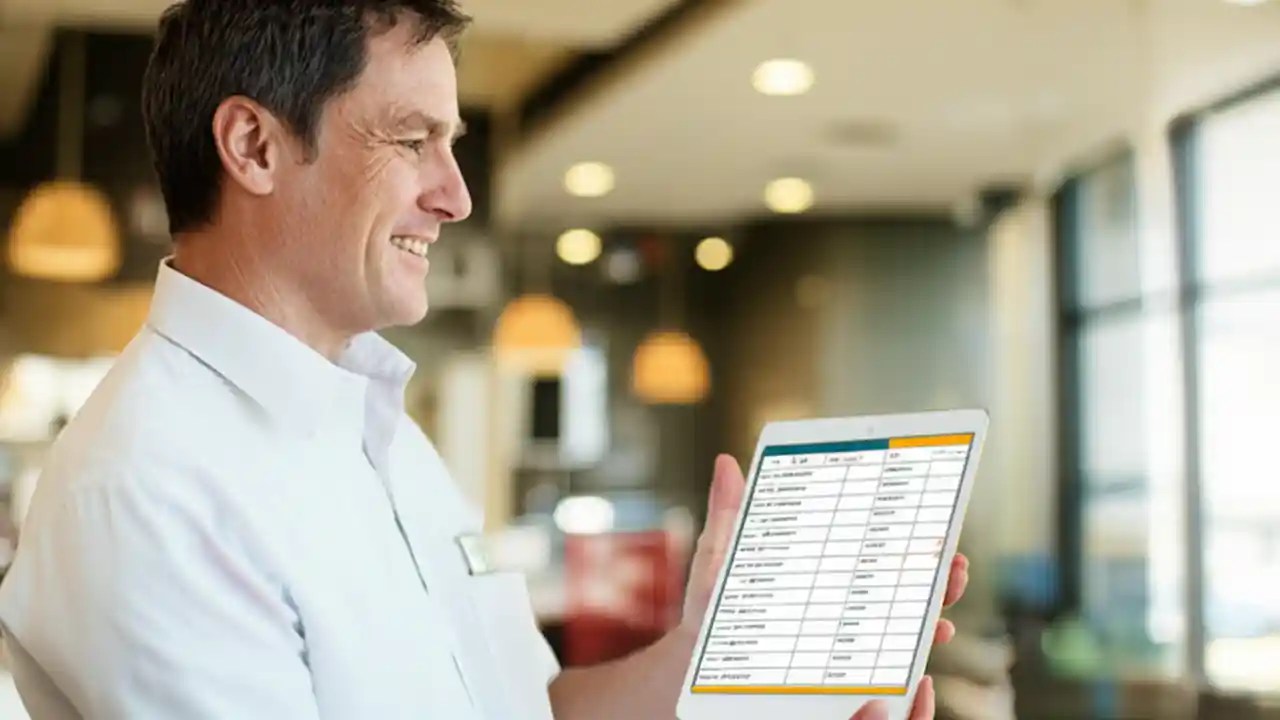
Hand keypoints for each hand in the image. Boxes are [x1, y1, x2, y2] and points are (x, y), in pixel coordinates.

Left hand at [681, 455, 970, 718]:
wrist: (696, 677)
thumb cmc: (711, 619)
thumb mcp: (717, 565)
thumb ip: (729, 517)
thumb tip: (728, 462)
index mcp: (822, 577)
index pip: (876, 557)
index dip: (911, 546)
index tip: (938, 532)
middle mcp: (840, 613)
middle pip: (902, 594)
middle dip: (936, 581)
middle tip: (954, 567)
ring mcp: (842, 652)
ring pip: (901, 639)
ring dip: (930, 625)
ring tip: (942, 620)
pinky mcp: (835, 688)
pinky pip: (882, 685)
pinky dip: (909, 680)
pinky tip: (918, 669)